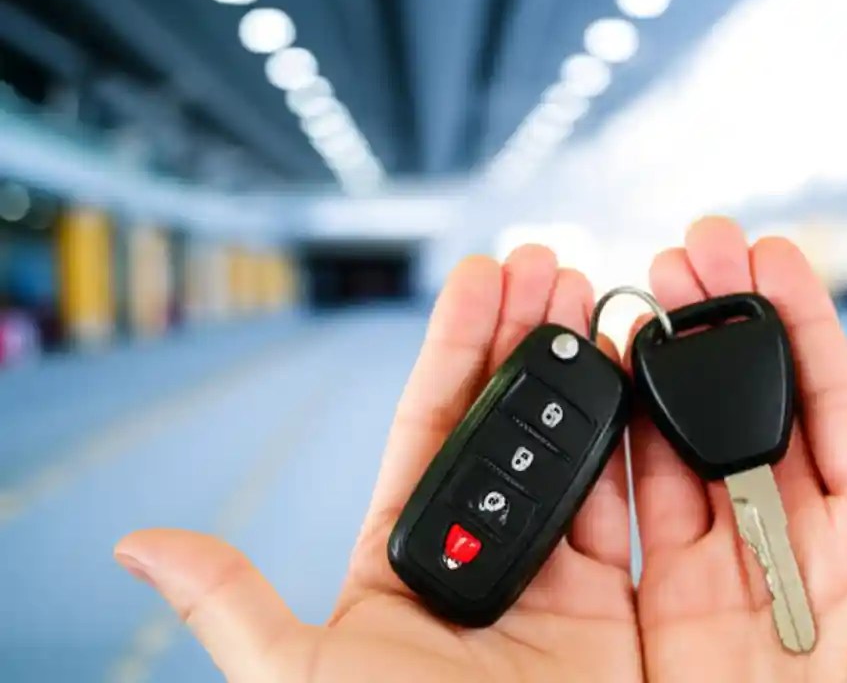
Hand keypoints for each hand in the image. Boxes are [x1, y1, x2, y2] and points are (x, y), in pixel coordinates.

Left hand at [115, 247, 640, 681]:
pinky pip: (637, 512)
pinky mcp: (620, 612)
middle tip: (552, 263)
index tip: (482, 276)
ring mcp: (557, 582)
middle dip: (530, 337)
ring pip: (579, 451)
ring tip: (602, 298)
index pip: (433, 427)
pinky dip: (648, 445)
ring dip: (591, 372)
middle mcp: (485, 559)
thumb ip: (238, 604)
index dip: (458, 347)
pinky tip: (647, 381)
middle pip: (512, 423)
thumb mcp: (302, 677)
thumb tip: (139, 545)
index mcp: (406, 560)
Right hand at [631, 217, 846, 681]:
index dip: (805, 326)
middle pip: (750, 412)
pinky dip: (612, 463)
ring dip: (657, 377)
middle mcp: (797, 552)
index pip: (837, 407)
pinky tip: (601, 398)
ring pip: (682, 458)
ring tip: (638, 301)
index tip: (773, 255)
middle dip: (719, 326)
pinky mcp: (667, 630)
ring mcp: (726, 589)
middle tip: (690, 250)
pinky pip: (634, 532)